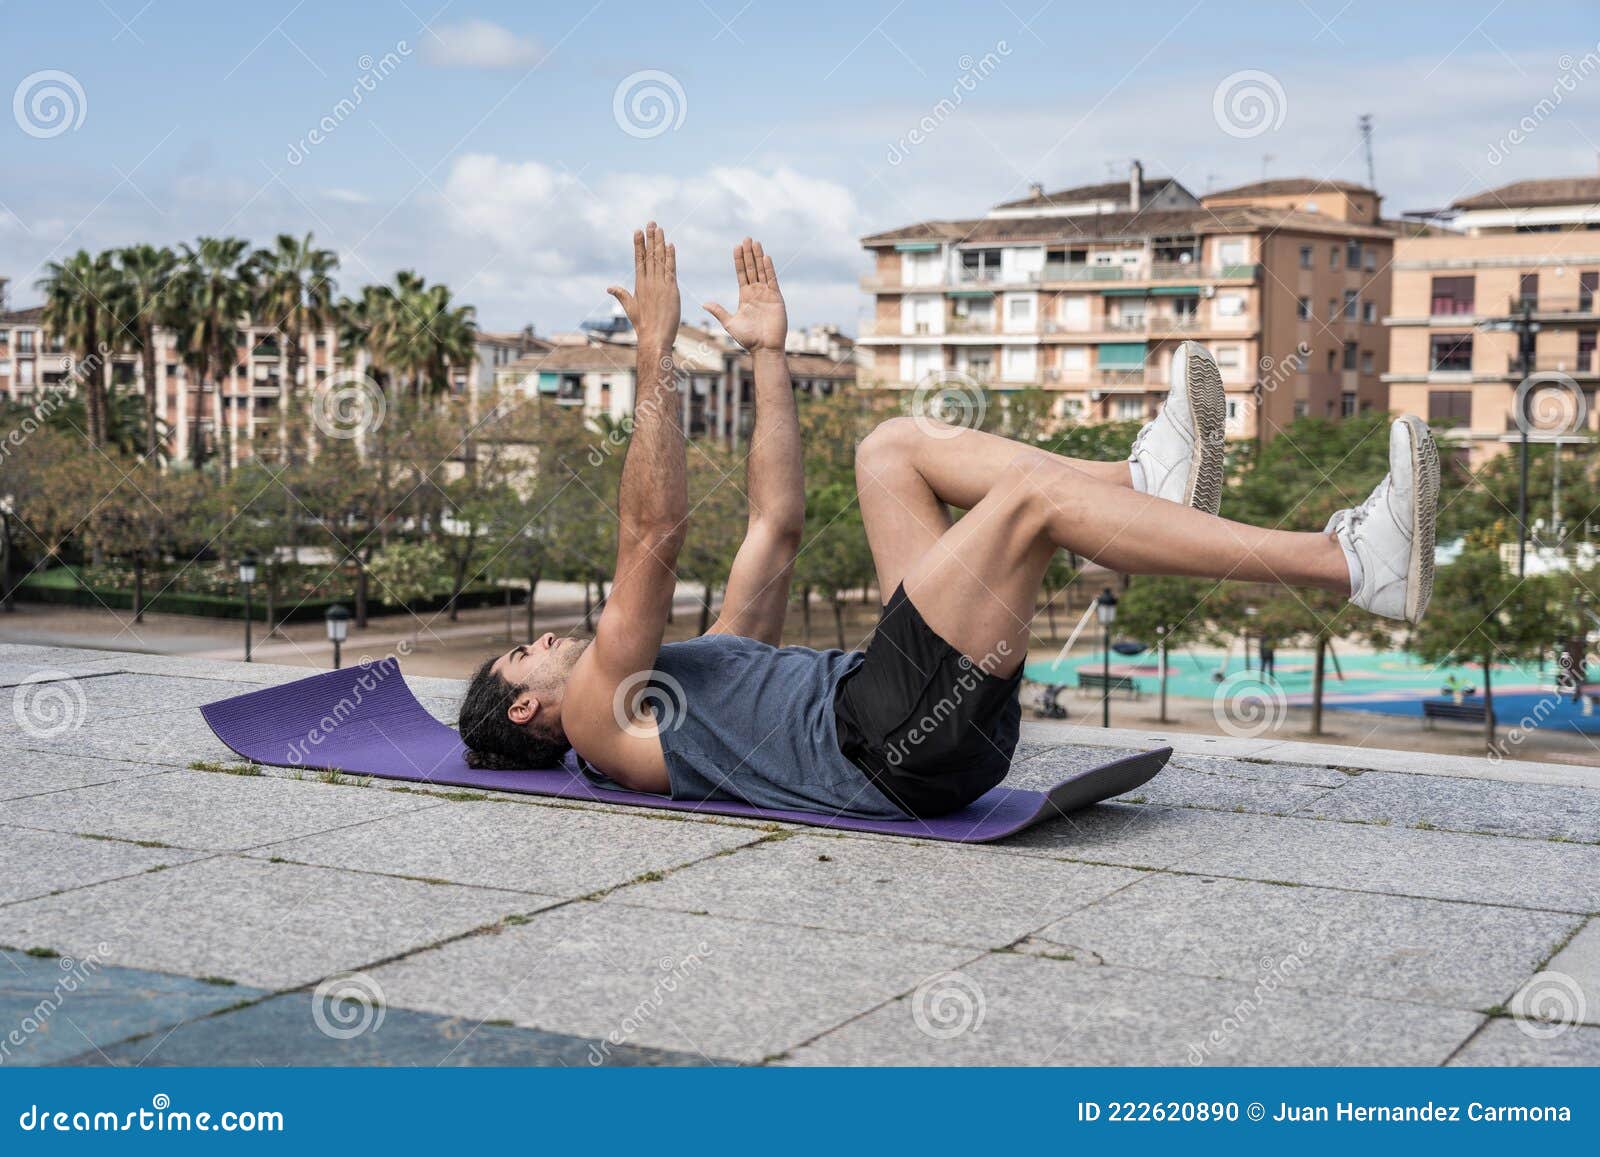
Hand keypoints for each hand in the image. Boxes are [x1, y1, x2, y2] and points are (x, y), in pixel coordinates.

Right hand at [607, 221, 679, 349]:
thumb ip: (622, 295)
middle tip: (651, 222)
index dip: (639, 244)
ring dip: (660, 243)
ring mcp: (660, 285)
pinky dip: (671, 257)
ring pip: (660, 259)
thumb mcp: (630, 308)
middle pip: (649, 256)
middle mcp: (649, 282)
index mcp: (639, 285)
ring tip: (660, 228)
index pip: (639, 260)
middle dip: (650, 238)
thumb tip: (609, 287)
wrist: (654, 338)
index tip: (638, 231)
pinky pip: (671, 269)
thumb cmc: (643, 326)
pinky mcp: (671, 290)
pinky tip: (670, 245)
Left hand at [704, 238, 786, 352]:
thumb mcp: (729, 323)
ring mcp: (767, 294)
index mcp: (745, 296)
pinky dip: (769, 269)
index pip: (741, 273)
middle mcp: (756, 292)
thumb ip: (719, 311)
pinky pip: (772, 280)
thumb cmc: (747, 338)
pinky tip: (766, 257)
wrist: (764, 348)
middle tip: (747, 238)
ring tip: (756, 243)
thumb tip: (703, 303)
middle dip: (749, 254)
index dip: (739, 260)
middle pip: (751, 268)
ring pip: (761, 271)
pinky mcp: (776, 298)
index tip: (737, 246)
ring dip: (758, 257)